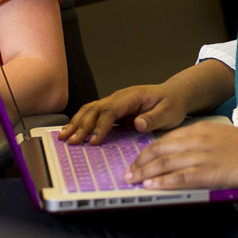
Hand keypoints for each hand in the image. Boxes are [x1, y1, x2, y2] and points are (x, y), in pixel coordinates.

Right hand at [59, 83, 190, 144]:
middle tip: (73, 141)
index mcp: (131, 96)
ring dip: (76, 123)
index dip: (100, 125)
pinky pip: (93, 114)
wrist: (174, 95)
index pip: (110, 110)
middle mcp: (119, 97)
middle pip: (95, 109)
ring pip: (90, 110)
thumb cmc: (171, 104)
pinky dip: (80, 122)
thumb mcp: (168, 113)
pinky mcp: (113, 110)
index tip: (94, 140)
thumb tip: (138, 123)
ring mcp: (114, 103)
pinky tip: (72, 131)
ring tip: (64, 136)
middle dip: (82, 126)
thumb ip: (153, 119)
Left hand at [126, 121, 237, 189]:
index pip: (166, 139)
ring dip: (145, 173)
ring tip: (132, 181)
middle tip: (128, 172)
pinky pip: (180, 178)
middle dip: (140, 162)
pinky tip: (151, 186)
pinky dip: (162, 182)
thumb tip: (186, 156)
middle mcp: (198, 140)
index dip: (148, 151)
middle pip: (160, 150)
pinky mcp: (209, 172)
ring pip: (165, 164)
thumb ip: (203, 143)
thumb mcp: (223, 137)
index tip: (137, 160)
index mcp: (201, 129)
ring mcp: (202, 156)